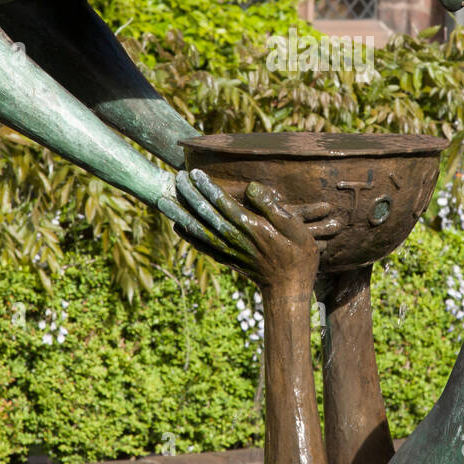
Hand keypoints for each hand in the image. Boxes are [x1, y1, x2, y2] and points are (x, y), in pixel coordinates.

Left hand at [160, 169, 338, 290]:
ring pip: (198, 229)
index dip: (207, 187)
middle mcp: (234, 238)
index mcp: (250, 227)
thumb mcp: (296, 229)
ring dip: (181, 213)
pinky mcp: (227, 259)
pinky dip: (188, 236)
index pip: (222, 203)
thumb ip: (272, 207)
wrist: (289, 291)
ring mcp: (228, 250)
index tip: (195, 172)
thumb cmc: (298, 256)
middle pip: (206, 213)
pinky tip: (177, 227)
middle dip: (190, 195)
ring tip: (165, 200)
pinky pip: (202, 246)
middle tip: (176, 177)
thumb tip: (252, 187)